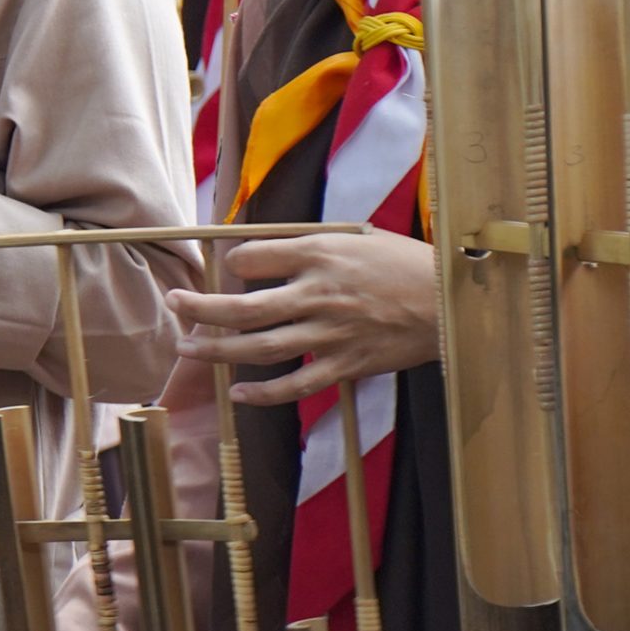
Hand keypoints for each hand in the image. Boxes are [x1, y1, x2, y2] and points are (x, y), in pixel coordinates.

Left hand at [168, 230, 436, 402]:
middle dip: (200, 308)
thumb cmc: (404, 264)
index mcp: (320, 254)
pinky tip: (238, 393)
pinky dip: (264, 392)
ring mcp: (332, 333)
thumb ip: (307, 245)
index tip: (231, 267)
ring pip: (261, 347)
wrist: (455, 303)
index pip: (251, 258)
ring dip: (219, 350)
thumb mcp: (356, 237)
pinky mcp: (347, 364)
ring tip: (187, 347)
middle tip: (173, 304)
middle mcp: (319, 293)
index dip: (233, 263)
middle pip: (244, 307)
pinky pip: (297, 384)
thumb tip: (259, 251)